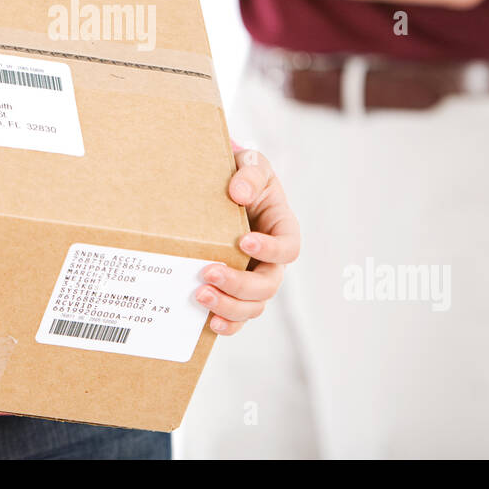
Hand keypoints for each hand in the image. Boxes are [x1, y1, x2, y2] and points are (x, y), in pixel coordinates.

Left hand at [198, 148, 300, 333]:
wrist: (219, 188)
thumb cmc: (241, 176)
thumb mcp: (250, 164)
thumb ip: (249, 173)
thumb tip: (238, 193)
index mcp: (282, 229)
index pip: (288, 248)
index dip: (270, 250)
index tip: (243, 242)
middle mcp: (271, 260)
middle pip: (269, 284)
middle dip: (240, 283)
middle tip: (209, 272)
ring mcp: (254, 278)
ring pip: (253, 305)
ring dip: (229, 305)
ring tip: (200, 294)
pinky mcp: (234, 290)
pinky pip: (238, 317)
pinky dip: (228, 324)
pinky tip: (209, 323)